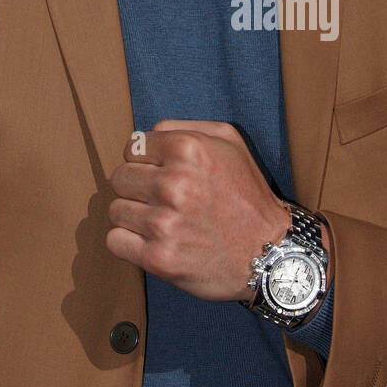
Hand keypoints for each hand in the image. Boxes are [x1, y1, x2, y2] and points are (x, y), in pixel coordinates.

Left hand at [106, 120, 292, 301]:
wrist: (272, 254)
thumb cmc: (248, 195)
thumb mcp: (229, 142)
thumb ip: (185, 127)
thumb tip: (147, 135)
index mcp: (186, 149)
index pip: (132, 148)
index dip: (145, 161)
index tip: (161, 174)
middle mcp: (173, 184)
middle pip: (119, 178)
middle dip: (137, 187)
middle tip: (161, 200)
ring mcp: (164, 223)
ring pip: (115, 209)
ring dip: (134, 216)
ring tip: (161, 222)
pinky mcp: (159, 258)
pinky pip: (114, 241)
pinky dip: (128, 243)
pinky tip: (150, 242)